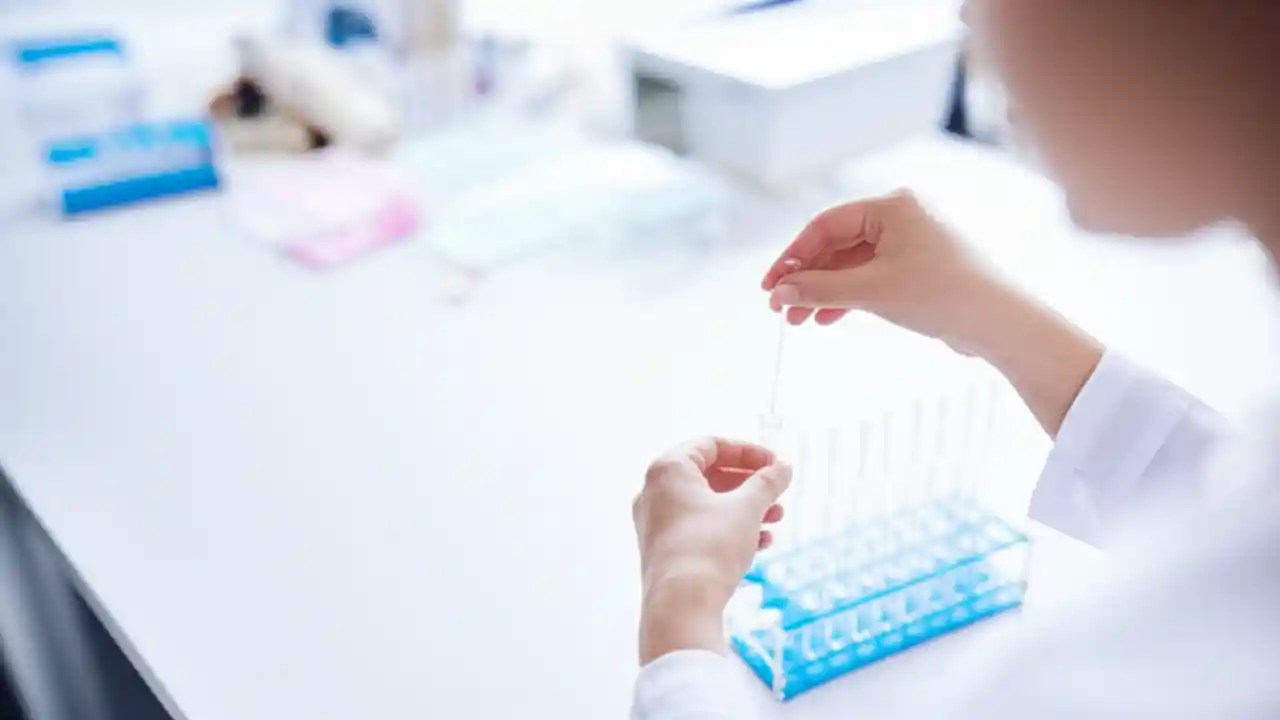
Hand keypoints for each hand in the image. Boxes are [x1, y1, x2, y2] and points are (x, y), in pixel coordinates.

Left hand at [633, 438, 790, 664]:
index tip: (776, 464)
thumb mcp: (747, 508)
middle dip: (750, 484)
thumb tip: (784, 467)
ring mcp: (655, 522)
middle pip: (709, 475)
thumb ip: (768, 481)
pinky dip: (728, 529)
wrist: (681, 606)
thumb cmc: (710, 547)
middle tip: (778, 493)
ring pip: (706, 504)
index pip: (711, 445)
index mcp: (668, 469)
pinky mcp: (662, 550)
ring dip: (744, 508)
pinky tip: (760, 543)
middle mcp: (654, 491)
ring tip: (776, 519)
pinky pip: (698, 528)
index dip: (749, 452)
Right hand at [763, 189, 1103, 436]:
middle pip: (836, 244)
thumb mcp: (871, 291)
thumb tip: (779, 293)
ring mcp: (911, 243)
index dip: (792, 257)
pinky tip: (828, 318)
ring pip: (851, 264)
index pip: (824, 225)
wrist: (1000, 323)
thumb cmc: (943, 295)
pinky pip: (871, 276)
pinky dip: (848, 296)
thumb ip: (819, 289)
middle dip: (806, 278)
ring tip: (800, 321)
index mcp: (892, 206)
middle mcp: (902, 217)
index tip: (770, 287)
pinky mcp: (919, 269)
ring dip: (824, 291)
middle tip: (780, 308)